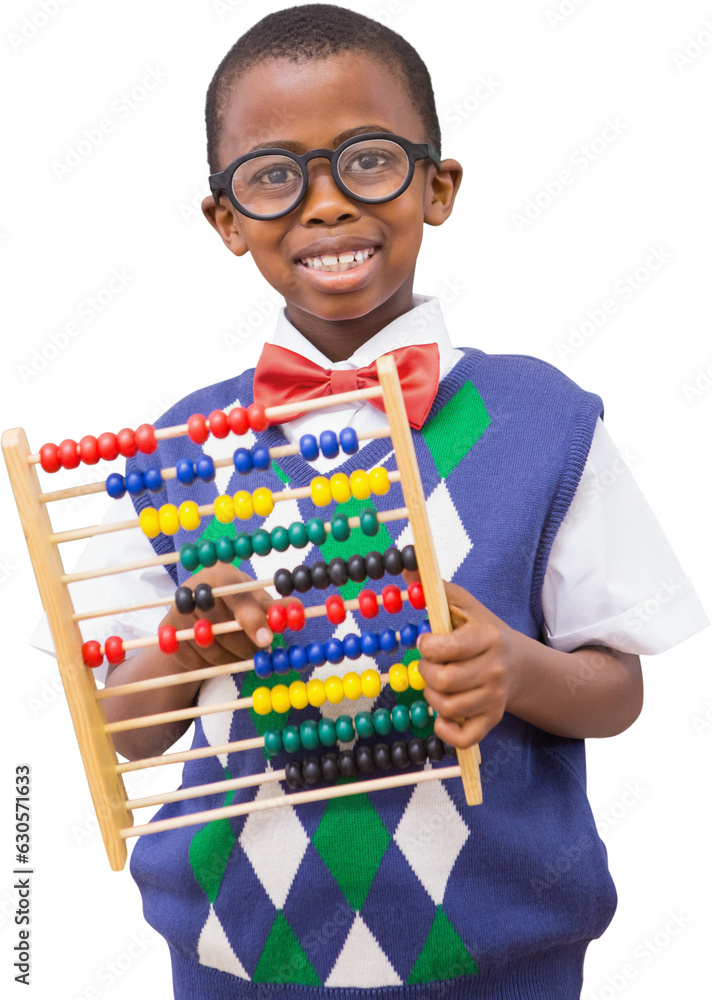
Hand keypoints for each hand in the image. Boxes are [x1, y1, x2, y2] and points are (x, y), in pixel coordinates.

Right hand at [162, 564, 275, 671]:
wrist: (199, 608)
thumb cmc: (236, 603)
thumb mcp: (256, 600)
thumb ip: (275, 607)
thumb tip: (298, 611)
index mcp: (221, 574)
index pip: (237, 598)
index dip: (253, 620)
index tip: (267, 641)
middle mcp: (195, 587)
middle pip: (221, 626)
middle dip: (244, 646)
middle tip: (258, 653)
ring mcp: (176, 608)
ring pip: (207, 646)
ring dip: (229, 658)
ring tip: (242, 655)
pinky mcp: (166, 629)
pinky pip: (192, 658)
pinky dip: (210, 664)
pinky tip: (221, 657)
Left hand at [410, 575, 519, 749]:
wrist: (521, 666)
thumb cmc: (484, 632)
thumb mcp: (465, 606)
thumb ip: (436, 588)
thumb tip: (405, 568)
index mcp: (487, 638)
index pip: (447, 648)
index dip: (427, 646)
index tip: (427, 642)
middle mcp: (495, 670)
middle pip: (444, 681)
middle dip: (426, 671)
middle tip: (430, 664)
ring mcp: (495, 698)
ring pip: (448, 708)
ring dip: (432, 697)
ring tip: (437, 684)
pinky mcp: (493, 720)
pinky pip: (463, 738)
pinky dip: (445, 729)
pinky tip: (442, 714)